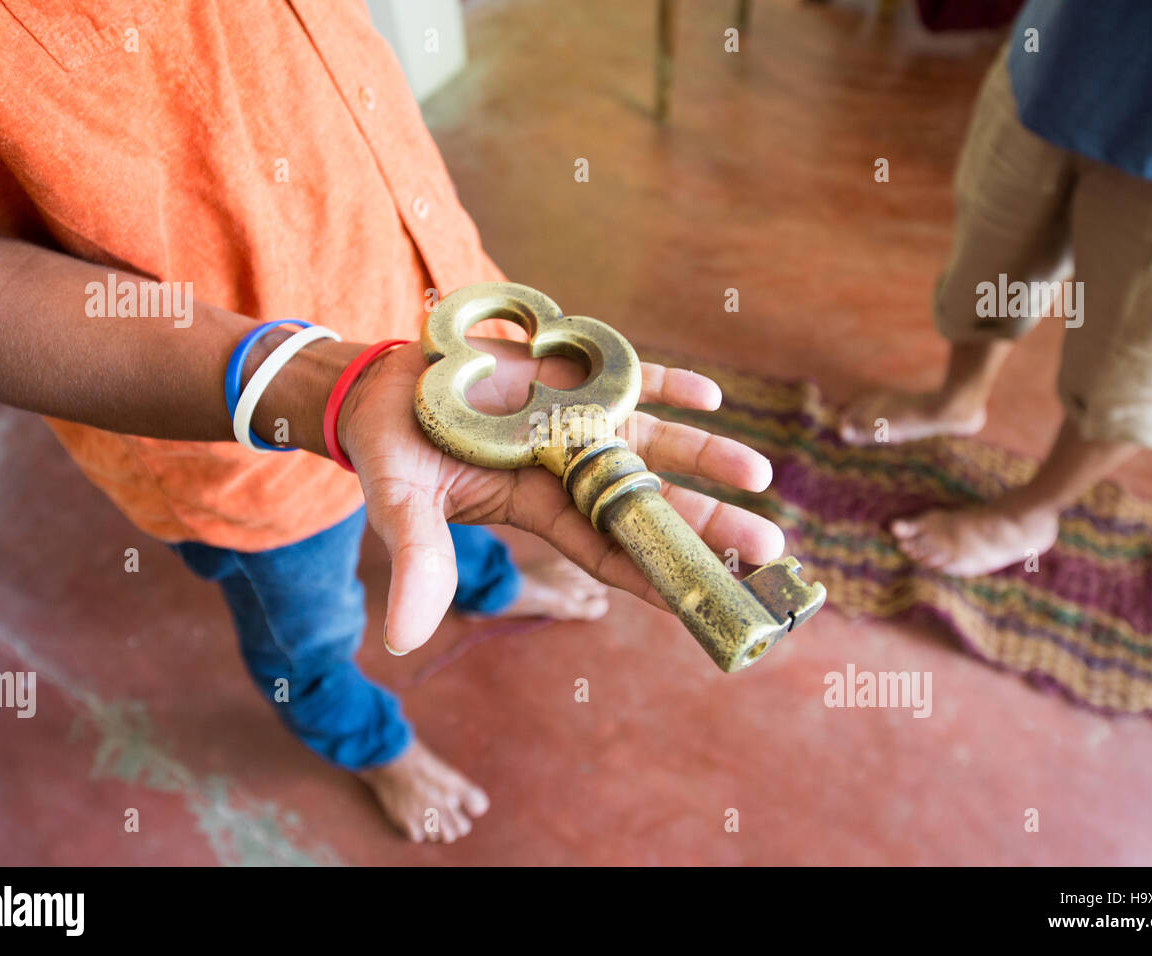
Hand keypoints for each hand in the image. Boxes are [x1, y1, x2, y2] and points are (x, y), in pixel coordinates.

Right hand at [339, 339, 783, 652]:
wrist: (383, 389)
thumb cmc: (393, 454)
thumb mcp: (403, 508)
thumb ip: (418, 563)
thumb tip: (404, 638)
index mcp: (539, 508)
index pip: (609, 549)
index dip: (658, 575)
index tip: (709, 599)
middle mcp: (570, 470)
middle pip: (649, 503)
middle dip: (706, 525)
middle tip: (768, 549)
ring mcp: (577, 422)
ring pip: (654, 444)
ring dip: (707, 458)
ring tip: (761, 475)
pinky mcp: (572, 376)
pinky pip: (631, 379)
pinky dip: (670, 384)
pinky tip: (712, 397)